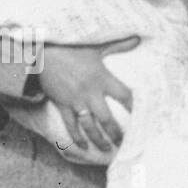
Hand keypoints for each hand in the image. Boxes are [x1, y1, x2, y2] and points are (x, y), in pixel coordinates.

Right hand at [37, 38, 137, 152]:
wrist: (44, 51)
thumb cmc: (72, 47)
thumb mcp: (97, 45)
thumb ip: (119, 44)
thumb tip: (138, 38)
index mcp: (102, 78)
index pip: (124, 96)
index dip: (134, 107)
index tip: (143, 116)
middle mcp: (90, 93)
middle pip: (107, 119)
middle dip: (116, 133)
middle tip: (124, 142)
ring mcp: (75, 101)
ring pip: (89, 126)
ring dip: (99, 139)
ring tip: (108, 149)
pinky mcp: (62, 105)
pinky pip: (70, 125)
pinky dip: (76, 137)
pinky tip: (83, 146)